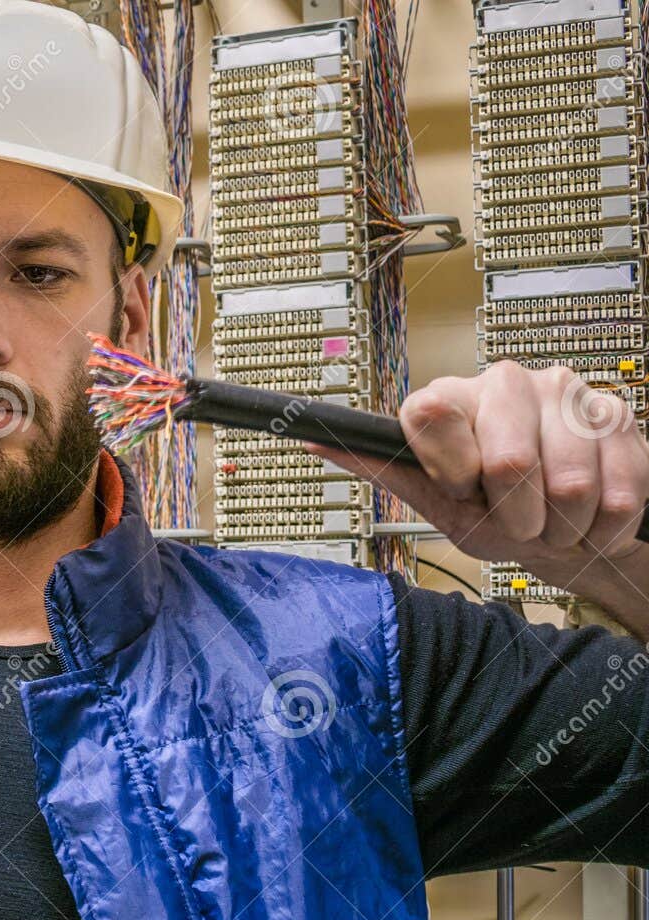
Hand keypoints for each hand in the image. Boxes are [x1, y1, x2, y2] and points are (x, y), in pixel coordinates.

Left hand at [307, 361, 648, 588]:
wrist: (560, 529)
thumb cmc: (489, 514)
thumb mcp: (431, 502)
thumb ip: (381, 468)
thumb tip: (309, 437)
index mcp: (448, 398)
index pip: (430, 416)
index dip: (451, 472)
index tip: (460, 489)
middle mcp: (504, 382)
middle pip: (508, 463)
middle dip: (513, 516)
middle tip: (513, 521)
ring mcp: (565, 392)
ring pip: (569, 486)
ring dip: (560, 527)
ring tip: (550, 520)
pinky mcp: (618, 415)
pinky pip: (617, 493)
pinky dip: (601, 528)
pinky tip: (587, 517)